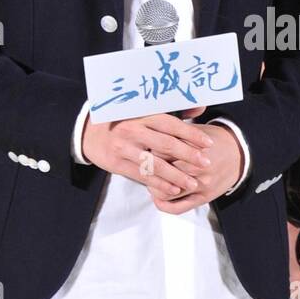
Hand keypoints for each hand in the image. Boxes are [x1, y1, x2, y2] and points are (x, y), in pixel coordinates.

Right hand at [81, 107, 213, 197]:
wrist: (91, 133)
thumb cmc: (125, 122)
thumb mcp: (144, 113)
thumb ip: (173, 111)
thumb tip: (200, 108)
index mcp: (142, 115)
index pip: (171, 124)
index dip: (191, 133)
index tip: (208, 143)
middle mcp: (133, 130)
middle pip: (166, 144)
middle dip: (189, 155)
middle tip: (206, 164)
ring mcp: (124, 148)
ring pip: (155, 164)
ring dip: (176, 175)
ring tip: (192, 183)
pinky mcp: (117, 164)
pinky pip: (142, 176)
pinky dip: (159, 184)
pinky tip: (173, 190)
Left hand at [147, 122, 243, 213]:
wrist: (238, 154)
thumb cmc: (213, 142)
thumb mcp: (194, 132)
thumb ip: (173, 135)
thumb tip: (149, 139)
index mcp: (194, 148)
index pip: (160, 153)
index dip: (148, 152)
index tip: (144, 151)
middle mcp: (198, 168)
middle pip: (161, 173)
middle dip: (149, 169)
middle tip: (143, 166)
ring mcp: (201, 185)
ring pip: (166, 192)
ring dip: (154, 188)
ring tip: (151, 181)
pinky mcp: (203, 197)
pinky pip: (178, 207)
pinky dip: (164, 205)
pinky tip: (158, 198)